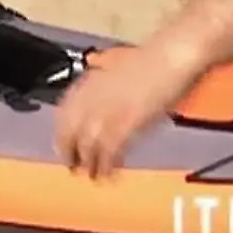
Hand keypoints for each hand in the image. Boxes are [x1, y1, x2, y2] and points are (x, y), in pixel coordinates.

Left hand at [53, 41, 201, 178]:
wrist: (170, 56)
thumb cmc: (152, 61)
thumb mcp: (117, 74)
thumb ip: (102, 93)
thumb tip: (98, 112)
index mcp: (88, 83)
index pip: (63, 115)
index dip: (61, 135)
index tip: (64, 148)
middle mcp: (91, 98)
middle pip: (69, 133)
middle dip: (70, 153)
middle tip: (75, 168)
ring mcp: (107, 111)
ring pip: (87, 146)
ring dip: (89, 164)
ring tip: (94, 176)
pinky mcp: (125, 124)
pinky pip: (109, 151)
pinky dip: (108, 165)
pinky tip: (111, 173)